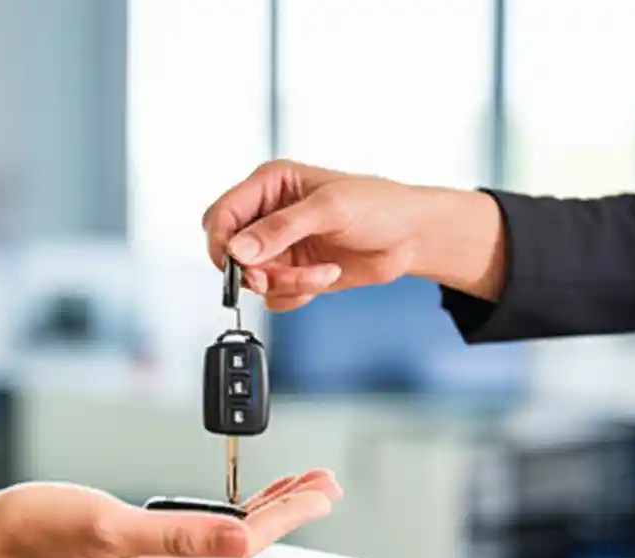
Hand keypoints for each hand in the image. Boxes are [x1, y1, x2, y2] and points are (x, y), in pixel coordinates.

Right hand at [0, 469, 340, 557]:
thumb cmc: (30, 534)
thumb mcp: (108, 524)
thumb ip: (177, 534)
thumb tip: (241, 543)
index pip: (246, 544)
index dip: (289, 514)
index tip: (324, 491)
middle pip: (241, 544)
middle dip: (284, 512)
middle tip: (321, 485)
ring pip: (219, 542)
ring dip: (256, 514)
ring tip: (287, 491)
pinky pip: (191, 539)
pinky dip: (219, 520)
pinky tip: (220, 512)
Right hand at [202, 160, 505, 309]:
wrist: (411, 237)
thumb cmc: (379, 206)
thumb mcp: (329, 210)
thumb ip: (280, 229)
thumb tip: (239, 249)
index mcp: (271, 184)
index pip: (223, 214)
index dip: (223, 241)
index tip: (238, 264)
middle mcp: (270, 214)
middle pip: (231, 251)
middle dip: (253, 270)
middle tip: (275, 276)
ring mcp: (282, 245)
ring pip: (254, 278)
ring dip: (285, 283)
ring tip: (320, 274)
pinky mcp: (295, 271)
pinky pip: (275, 294)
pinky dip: (295, 294)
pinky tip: (324, 278)